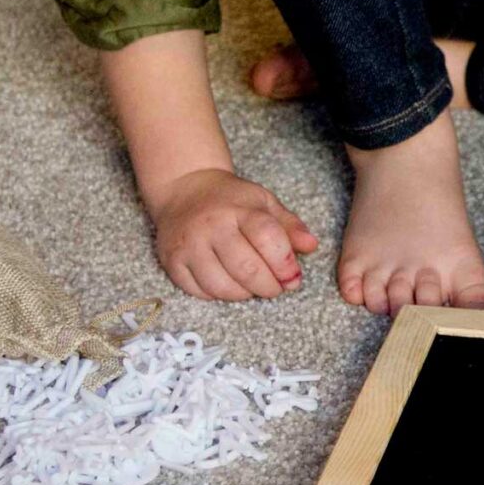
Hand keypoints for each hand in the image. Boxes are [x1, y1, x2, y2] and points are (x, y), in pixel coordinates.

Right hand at [148, 168, 318, 301]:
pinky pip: (199, 292)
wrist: (184, 189)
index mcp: (239, 208)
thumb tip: (311, 246)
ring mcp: (189, 245)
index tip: (293, 277)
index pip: (268, 238)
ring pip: (222, 287)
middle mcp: (212, 226)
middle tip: (275, 287)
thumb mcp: (263, 202)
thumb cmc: (230, 200)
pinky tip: (228, 284)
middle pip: (246, 268)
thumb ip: (289, 225)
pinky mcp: (172, 261)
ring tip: (252, 286)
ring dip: (244, 294)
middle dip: (268, 286)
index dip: (285, 264)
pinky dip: (218, 295)